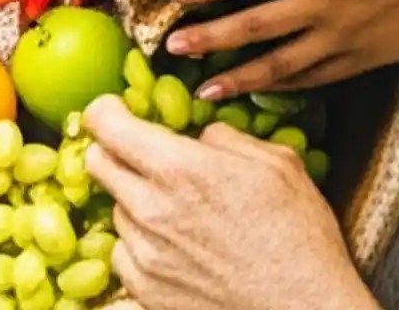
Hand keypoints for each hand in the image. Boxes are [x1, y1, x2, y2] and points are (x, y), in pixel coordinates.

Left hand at [82, 96, 379, 309]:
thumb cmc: (300, 239)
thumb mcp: (277, 166)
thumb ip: (225, 138)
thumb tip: (199, 135)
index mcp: (180, 169)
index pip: (105, 124)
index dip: (106, 111)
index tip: (115, 110)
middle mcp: (150, 209)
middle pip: (97, 163)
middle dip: (114, 150)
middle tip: (143, 155)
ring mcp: (143, 253)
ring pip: (115, 207)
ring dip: (135, 200)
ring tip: (180, 212)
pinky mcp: (144, 288)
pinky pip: (123, 251)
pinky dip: (141, 243)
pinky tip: (178, 247)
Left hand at [164, 0, 398, 100]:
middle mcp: (323, 3)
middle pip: (256, 24)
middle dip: (211, 37)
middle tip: (173, 44)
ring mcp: (337, 36)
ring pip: (279, 62)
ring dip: (238, 77)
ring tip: (203, 89)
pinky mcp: (353, 61)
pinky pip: (310, 79)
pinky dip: (279, 87)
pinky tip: (252, 93)